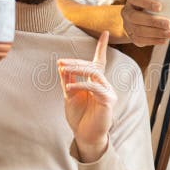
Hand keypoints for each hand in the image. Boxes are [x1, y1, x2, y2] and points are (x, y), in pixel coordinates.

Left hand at [58, 31, 116, 162]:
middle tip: (61, 62)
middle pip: (92, 66)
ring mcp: (108, 92)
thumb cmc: (79, 117)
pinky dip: (81, 85)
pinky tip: (69, 89)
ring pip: (94, 73)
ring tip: (63, 70)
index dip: (102, 47)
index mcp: (96, 82)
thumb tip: (62, 66)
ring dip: (78, 69)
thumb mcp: (69, 96)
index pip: (100, 61)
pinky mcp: (108, 101)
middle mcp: (104, 85)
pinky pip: (94, 87)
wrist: (85, 136)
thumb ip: (68, 81)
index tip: (106, 33)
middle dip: (76, 62)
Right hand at [121, 0, 169, 45]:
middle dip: (153, 22)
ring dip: (156, 33)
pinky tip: (165, 40)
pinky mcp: (132, 37)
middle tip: (169, 23)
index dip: (147, 2)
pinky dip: (154, 41)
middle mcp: (127, 12)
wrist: (139, 19)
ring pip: (139, 31)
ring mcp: (128, 25)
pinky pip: (141, 40)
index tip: (160, 6)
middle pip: (136, 17)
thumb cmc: (153, 5)